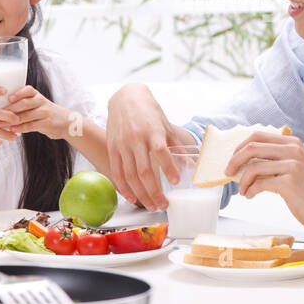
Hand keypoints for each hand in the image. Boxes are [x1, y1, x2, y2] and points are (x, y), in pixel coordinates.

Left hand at [4, 86, 72, 139]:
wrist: (66, 122)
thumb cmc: (45, 113)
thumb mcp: (36, 104)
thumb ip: (22, 104)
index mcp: (37, 95)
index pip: (27, 90)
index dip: (17, 93)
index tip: (8, 98)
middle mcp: (41, 101)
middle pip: (24, 103)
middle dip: (9, 109)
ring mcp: (45, 112)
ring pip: (26, 115)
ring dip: (11, 120)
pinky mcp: (47, 123)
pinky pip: (31, 125)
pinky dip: (21, 128)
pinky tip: (12, 130)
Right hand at [105, 83, 195, 210]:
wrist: (125, 98)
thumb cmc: (149, 112)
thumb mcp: (166, 125)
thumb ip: (177, 146)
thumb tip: (191, 166)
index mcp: (152, 130)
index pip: (160, 151)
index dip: (168, 168)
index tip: (176, 182)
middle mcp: (136, 138)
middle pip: (144, 170)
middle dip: (154, 191)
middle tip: (164, 204)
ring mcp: (122, 144)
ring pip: (130, 175)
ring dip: (141, 194)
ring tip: (152, 206)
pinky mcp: (112, 148)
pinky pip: (117, 172)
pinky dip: (124, 187)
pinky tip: (132, 198)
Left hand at [225, 131, 303, 232]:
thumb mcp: (293, 167)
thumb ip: (274, 160)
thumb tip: (242, 161)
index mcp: (293, 142)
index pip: (258, 135)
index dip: (240, 147)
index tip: (232, 160)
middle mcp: (293, 150)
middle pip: (252, 147)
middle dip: (234, 160)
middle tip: (228, 172)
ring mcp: (292, 165)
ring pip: (253, 167)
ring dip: (242, 180)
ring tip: (243, 190)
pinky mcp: (290, 182)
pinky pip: (260, 183)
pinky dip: (250, 190)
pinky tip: (250, 196)